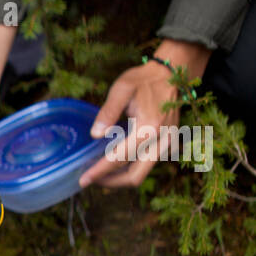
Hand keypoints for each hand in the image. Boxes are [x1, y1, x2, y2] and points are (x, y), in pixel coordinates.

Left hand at [79, 40, 211, 188]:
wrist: (172, 73)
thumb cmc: (143, 79)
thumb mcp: (122, 88)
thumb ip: (108, 112)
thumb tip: (95, 134)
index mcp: (149, 127)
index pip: (119, 158)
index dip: (100, 171)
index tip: (83, 179)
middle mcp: (162, 140)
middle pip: (134, 177)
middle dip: (111, 182)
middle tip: (90, 179)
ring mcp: (168, 144)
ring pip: (142, 174)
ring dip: (120, 178)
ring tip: (100, 173)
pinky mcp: (169, 144)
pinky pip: (148, 165)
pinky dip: (130, 168)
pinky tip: (115, 162)